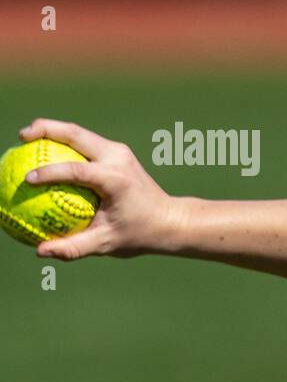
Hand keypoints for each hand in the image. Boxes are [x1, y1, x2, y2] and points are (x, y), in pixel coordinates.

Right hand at [19, 119, 186, 259]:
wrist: (170, 220)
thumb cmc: (139, 233)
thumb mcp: (107, 243)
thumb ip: (73, 247)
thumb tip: (40, 251)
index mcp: (116, 179)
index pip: (76, 170)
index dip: (50, 172)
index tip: (27, 179)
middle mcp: (118, 159)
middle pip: (76, 134)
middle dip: (46, 129)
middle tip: (21, 136)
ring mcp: (119, 152)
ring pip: (80, 133)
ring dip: (53, 130)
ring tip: (27, 136)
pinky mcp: (118, 152)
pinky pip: (85, 142)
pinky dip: (64, 142)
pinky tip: (45, 150)